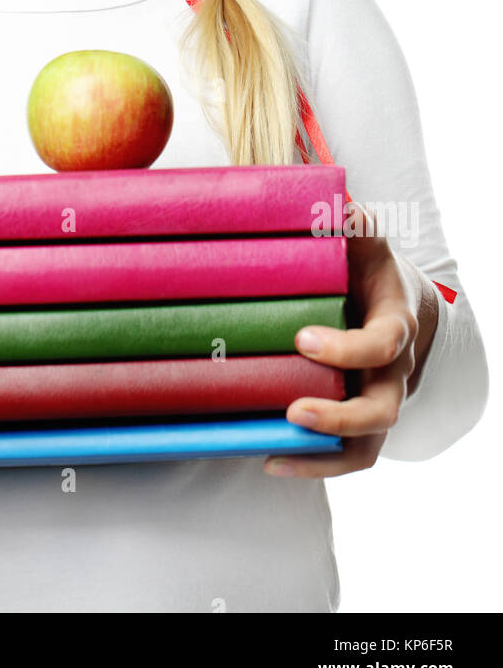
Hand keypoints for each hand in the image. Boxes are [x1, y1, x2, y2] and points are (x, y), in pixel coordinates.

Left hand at [263, 203, 437, 478]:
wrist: (396, 304)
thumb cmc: (369, 268)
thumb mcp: (365, 240)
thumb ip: (351, 222)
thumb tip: (332, 201)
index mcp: (394, 324)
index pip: (384, 344)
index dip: (348, 348)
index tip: (303, 338)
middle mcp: (393, 373)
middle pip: (383, 409)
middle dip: (340, 416)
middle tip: (293, 410)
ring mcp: (379, 401)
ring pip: (369, 445)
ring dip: (324, 452)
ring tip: (276, 447)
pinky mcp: (361, 424)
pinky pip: (348, 458)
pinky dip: (313, 465)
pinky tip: (270, 459)